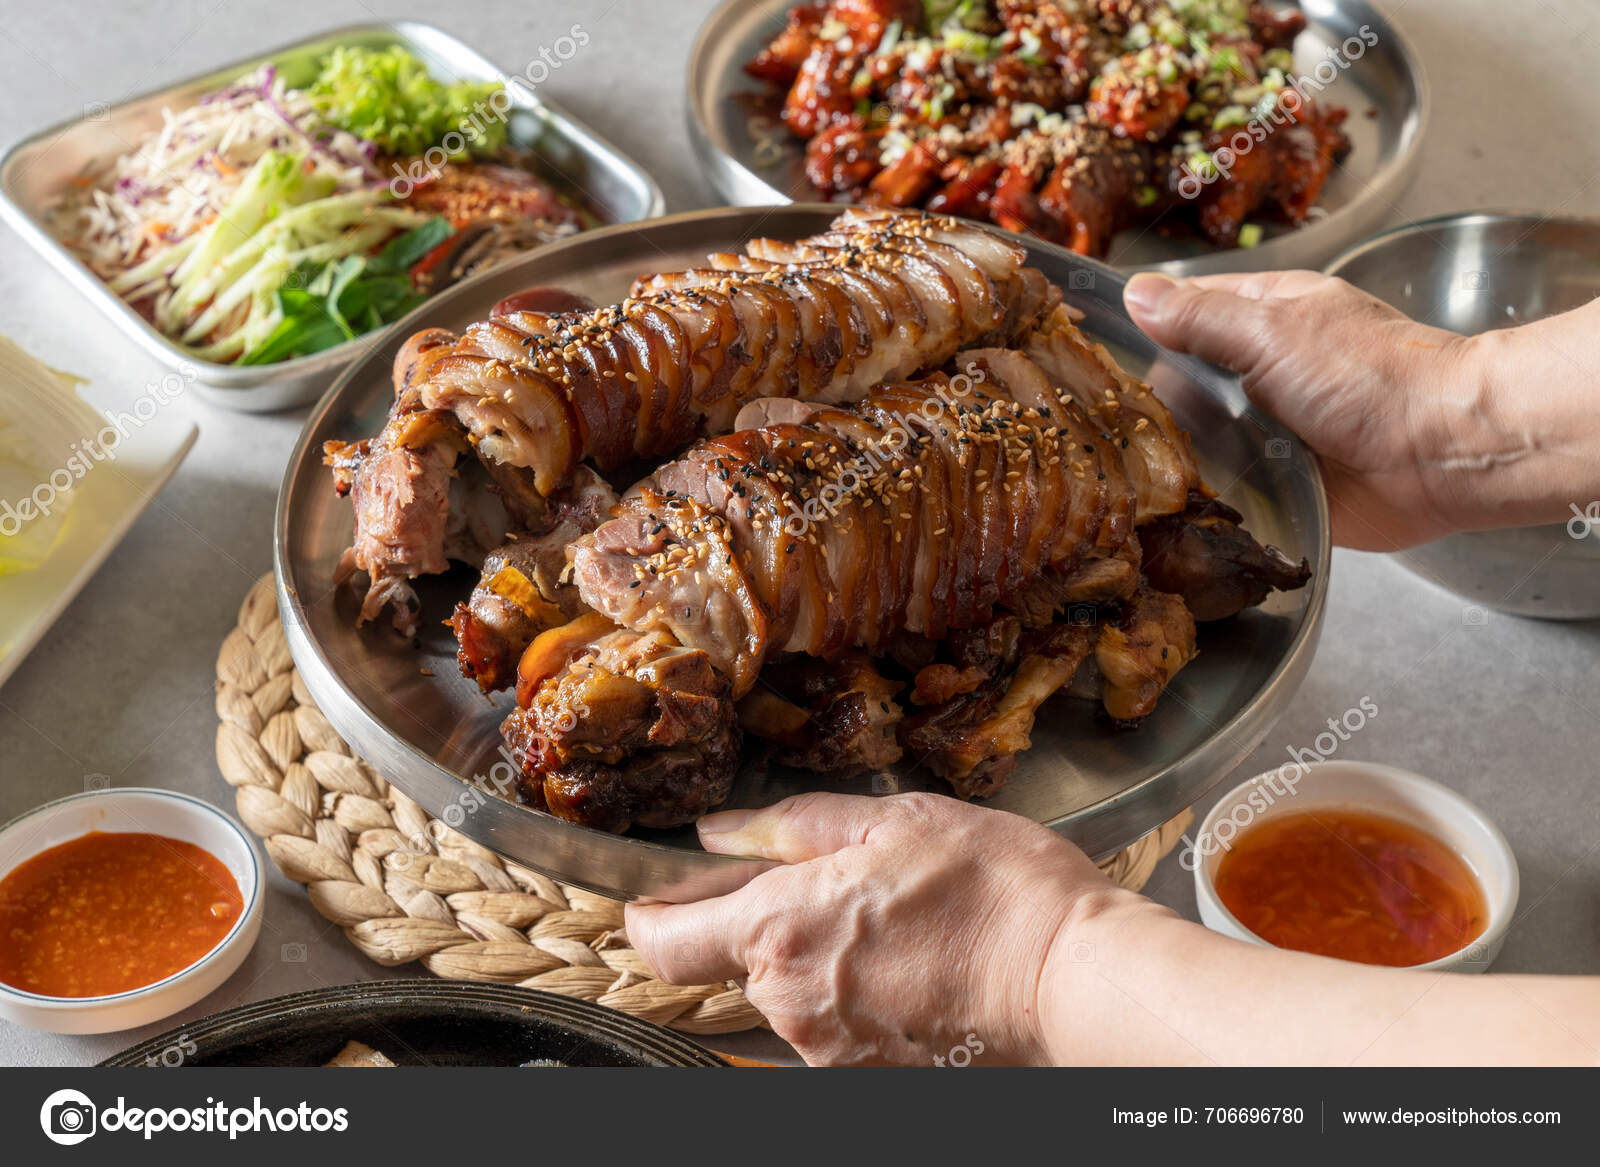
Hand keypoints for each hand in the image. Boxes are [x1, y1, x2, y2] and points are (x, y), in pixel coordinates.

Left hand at [625, 791, 1136, 1065]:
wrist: (1072, 978)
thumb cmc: (994, 889)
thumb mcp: (892, 822)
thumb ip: (792, 827)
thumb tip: (722, 831)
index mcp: (780, 927)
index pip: (665, 939)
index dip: (650, 912)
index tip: (656, 894)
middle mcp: (789, 1001)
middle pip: (734, 962)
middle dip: (766, 920)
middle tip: (834, 880)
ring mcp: (827, 1048)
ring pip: (788, 993)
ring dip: (817, 955)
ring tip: (891, 919)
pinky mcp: (865, 1074)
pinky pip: (832, 1026)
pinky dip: (854, 992)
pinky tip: (910, 960)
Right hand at [1123, 270, 1475, 549]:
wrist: (1442, 456)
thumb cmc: (1372, 378)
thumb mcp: (1273, 331)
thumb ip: (1202, 317)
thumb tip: (1137, 293)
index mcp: (1268, 316)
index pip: (1185, 311)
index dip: (1139, 326)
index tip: (1083, 348)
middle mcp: (1266, 371)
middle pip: (1184, 380)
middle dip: (1145, 399)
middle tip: (1089, 422)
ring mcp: (1270, 430)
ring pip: (1198, 437)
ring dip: (1170, 452)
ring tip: (1108, 467)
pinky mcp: (1278, 484)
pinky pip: (1224, 487)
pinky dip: (1199, 494)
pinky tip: (1156, 504)